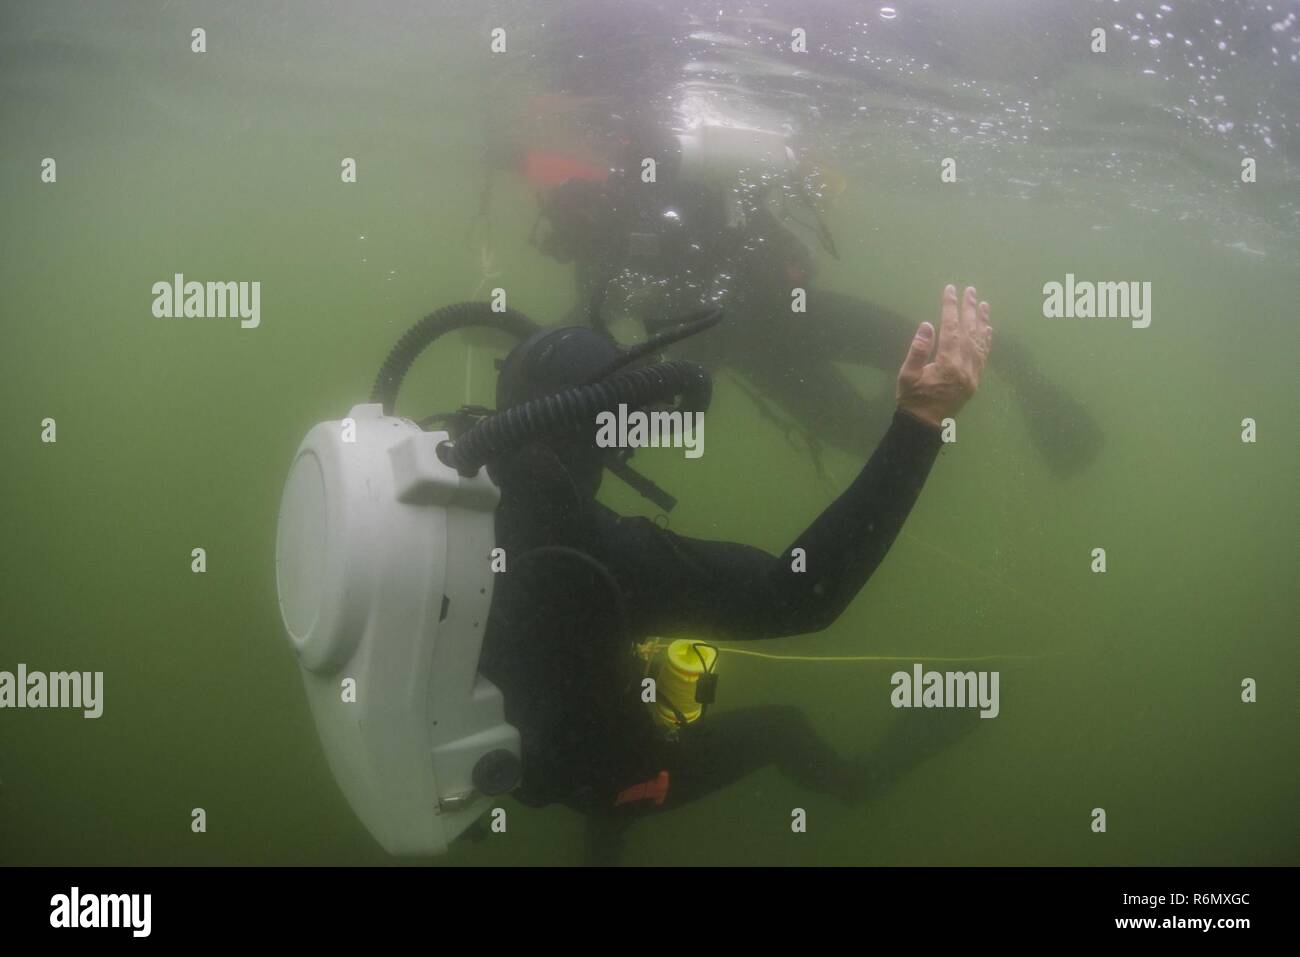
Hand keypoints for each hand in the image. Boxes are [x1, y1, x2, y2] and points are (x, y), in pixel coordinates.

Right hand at [895, 284, 992, 428]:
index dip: (950, 307)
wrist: (925, 425)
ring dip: (982, 321)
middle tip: (969, 290)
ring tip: (983, 303)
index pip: (951, 328)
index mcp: (948, 364)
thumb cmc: (912, 399)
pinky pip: (984, 356)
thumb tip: (927, 325)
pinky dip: (987, 340)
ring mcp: (973, 374)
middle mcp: (965, 366)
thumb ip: (918, 350)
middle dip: (969, 308)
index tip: (950, 290)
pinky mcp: (975, 380)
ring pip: (981, 342)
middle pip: (969, 331)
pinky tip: (987, 328)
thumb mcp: (907, 375)